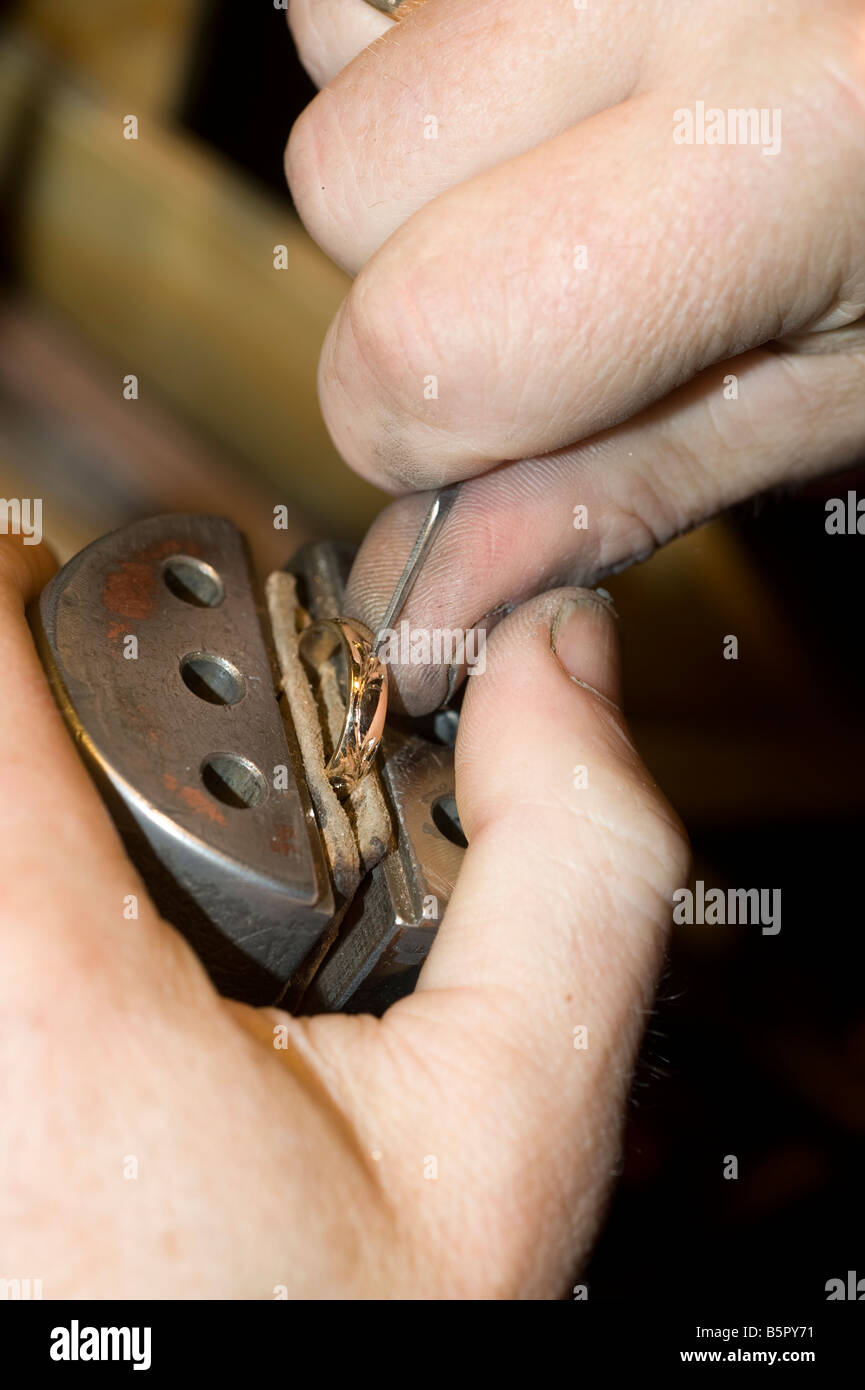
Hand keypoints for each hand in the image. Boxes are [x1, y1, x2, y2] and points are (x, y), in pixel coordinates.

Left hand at [0, 536, 685, 1296]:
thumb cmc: (328, 1347)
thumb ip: (565, 869)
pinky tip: (91, 963)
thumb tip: (555, 667)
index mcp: (47, 998)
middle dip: (45, 721)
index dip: (27, 582)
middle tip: (139, 761)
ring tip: (129, 886)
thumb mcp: (509, 1138)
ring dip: (30, 823)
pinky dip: (25, 907)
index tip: (90, 598)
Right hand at [286, 0, 864, 710]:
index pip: (425, 329)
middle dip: (406, 296)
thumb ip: (616, 489)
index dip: (416, 438)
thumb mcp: (826, 403)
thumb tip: (432, 595)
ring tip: (588, 213)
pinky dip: (456, 100)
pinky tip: (570, 131)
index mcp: (777, 129)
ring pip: (358, 84)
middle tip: (554, 325)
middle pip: (345, 176)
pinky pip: (401, 2)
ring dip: (428, 191)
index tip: (484, 463)